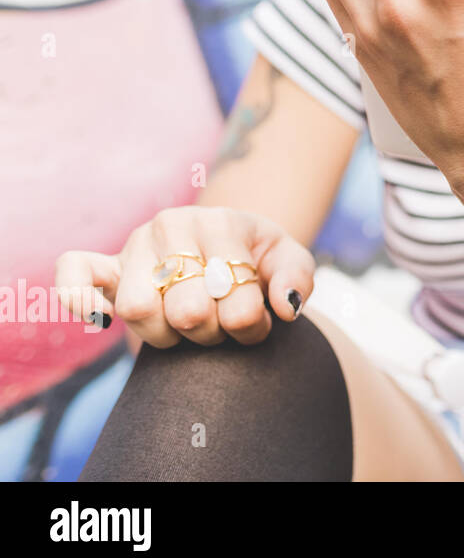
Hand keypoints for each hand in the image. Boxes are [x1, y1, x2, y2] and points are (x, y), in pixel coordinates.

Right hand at [55, 206, 315, 347]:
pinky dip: (81, 298)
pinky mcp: (104, 266)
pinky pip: (73, 274)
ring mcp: (135, 245)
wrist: (225, 250)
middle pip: (185, 309)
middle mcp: (170, 226)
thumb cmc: (258, 261)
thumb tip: (284, 307)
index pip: (230, 291)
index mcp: (219, 221)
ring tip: (187, 328)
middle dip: (211, 333)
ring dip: (166, 336)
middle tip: (221, 328)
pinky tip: (105, 316)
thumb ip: (297, 278)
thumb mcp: (290, 262)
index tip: (257, 323)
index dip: (248, 322)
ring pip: (137, 310)